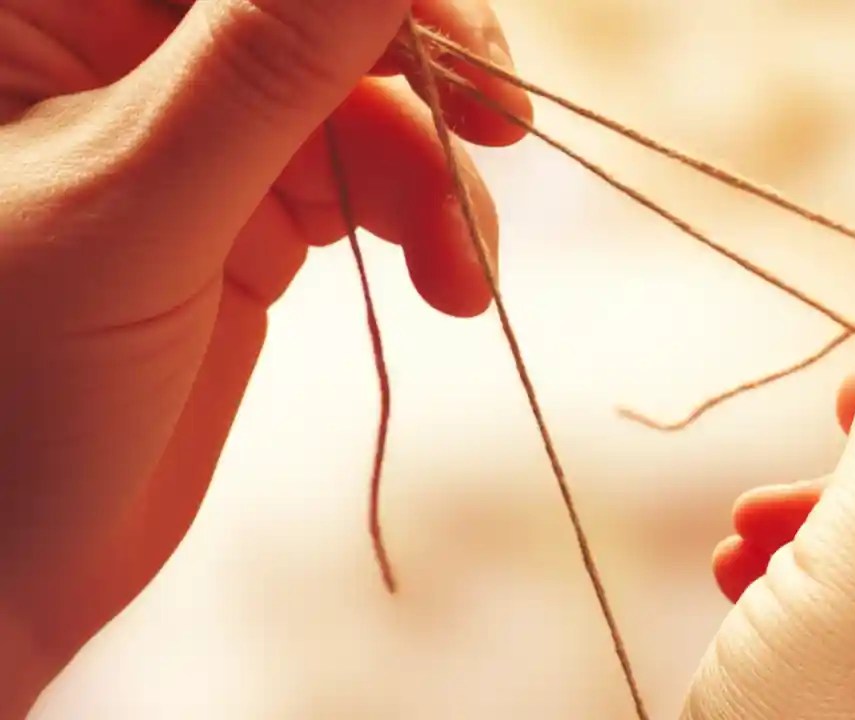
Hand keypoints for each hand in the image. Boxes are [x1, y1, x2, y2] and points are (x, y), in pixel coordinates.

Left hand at [0, 0, 528, 709]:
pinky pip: (366, 176)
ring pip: (358, 94)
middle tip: (497, 121)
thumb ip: (265, 61)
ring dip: (434, 178)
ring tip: (461, 277)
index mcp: (43, 4)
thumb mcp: (136, 208)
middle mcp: (115, 47)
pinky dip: (423, 221)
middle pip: (314, 9)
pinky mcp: (246, 208)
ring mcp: (191, 129)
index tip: (452, 26)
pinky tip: (450, 284)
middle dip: (416, 64)